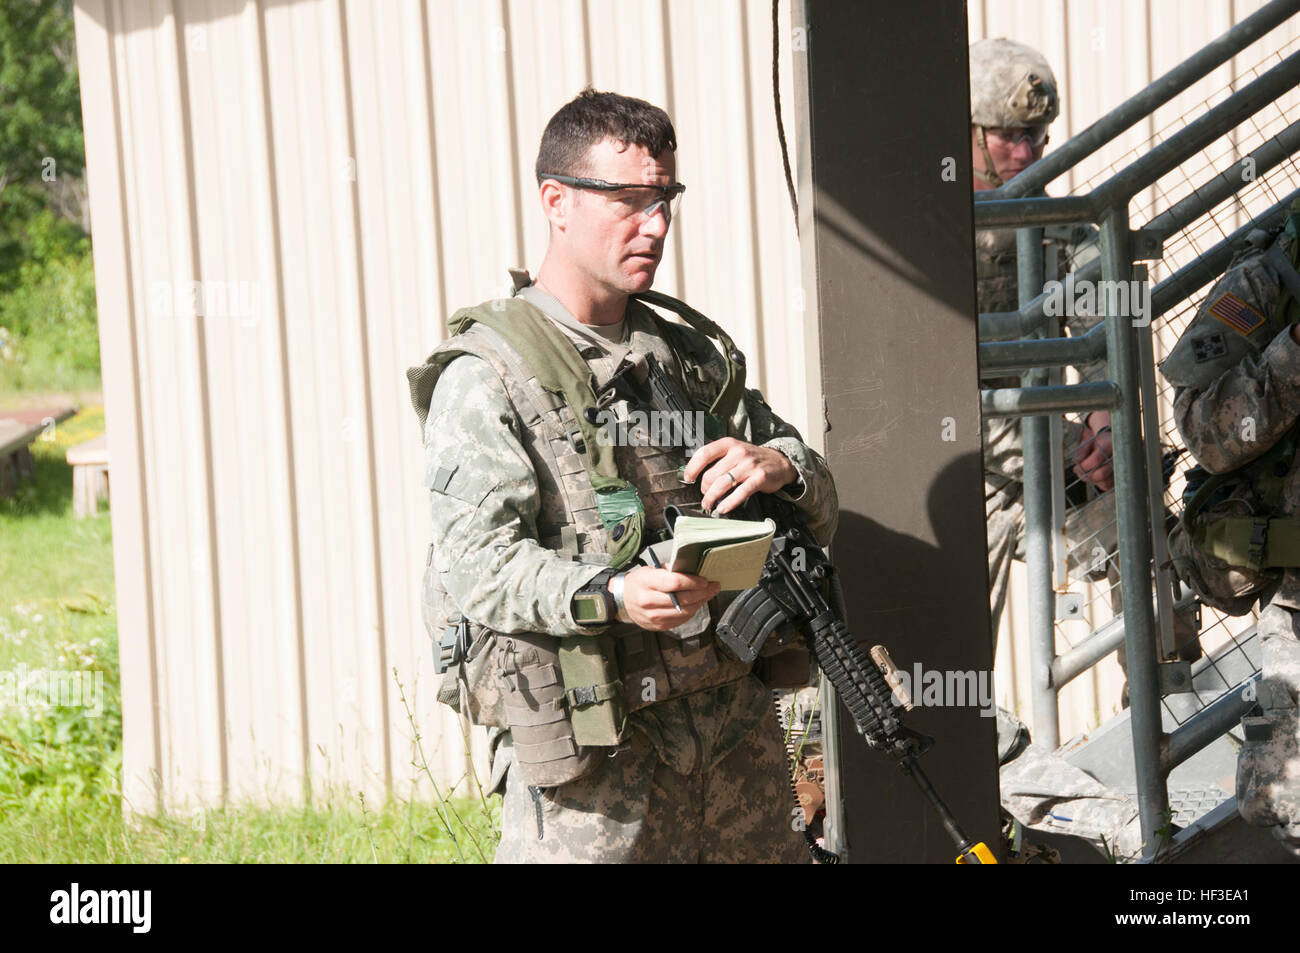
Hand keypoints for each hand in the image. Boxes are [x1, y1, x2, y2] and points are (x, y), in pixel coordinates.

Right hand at [618, 566, 719, 630]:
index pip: (675, 582)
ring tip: (707, 594)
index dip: (693, 582)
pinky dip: (692, 611)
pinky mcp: (658, 626)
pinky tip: (696, 604)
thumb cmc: (638, 583)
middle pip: (683, 599)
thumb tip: (691, 571)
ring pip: (685, 611)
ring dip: (700, 603)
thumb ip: (670, 570)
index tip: (704, 580)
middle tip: (713, 586)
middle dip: (702, 592)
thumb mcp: (650, 570)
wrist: (622, 600)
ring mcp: (654, 616)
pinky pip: (681, 620)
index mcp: (646, 582)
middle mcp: (649, 601)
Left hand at [682, 438, 798, 514]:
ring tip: (708, 504)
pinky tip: (723, 508)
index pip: (705, 453)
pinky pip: (741, 492)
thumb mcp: (734, 451)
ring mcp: (749, 465)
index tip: (688, 478)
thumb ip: (717, 458)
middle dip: (704, 488)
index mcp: (729, 444)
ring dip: (712, 497)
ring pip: (723, 484)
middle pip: (712, 473)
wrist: (779, 461)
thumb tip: (694, 472)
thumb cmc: (752, 459)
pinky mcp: (759, 478)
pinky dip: (729, 502)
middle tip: (705, 495)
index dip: (693, 467)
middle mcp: (738, 452)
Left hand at [1073, 411, 1113, 490]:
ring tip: (1089, 472)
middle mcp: (1118, 458)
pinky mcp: (1119, 479)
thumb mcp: (1089, 441)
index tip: (1076, 468)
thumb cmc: (1099, 444)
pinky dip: (1098, 483)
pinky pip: (1106, 486)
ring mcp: (1120, 469)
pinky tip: (1095, 475)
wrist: (1113, 445)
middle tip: (1080, 471)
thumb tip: (1077, 461)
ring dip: (1092, 479)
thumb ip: (1082, 450)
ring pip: (1104, 482)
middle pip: (1101, 474)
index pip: (1095, 460)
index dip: (1083, 466)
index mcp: (1109, 446)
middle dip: (1087, 475)